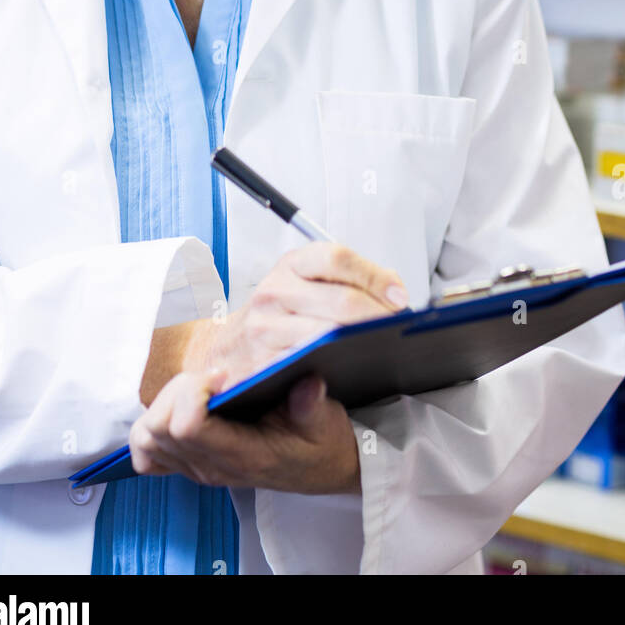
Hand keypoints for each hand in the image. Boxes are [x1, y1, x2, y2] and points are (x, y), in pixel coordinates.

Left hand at [128, 371, 360, 493]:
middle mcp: (212, 467)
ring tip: (198, 389)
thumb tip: (307, 383)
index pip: (186, 427)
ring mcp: (197, 469)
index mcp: (242, 456)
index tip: (221, 374)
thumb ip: (312, 404)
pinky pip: (148, 453)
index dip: (194, 391)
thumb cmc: (323, 443)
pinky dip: (153, 427)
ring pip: (146, 439)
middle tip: (211, 377)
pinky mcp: (191, 464)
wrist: (325, 470)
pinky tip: (181, 408)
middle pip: (158, 428)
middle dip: (179, 390)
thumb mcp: (326, 421)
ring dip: (164, 404)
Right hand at [182, 241, 409, 390]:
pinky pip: (309, 364)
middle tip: (399, 328)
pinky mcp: (263, 364)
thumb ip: (347, 279)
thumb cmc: (277, 312)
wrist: (226, 347)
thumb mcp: (304, 280)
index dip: (374, 276)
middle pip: (340, 301)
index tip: (399, 296)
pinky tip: (353, 365)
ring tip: (384, 345)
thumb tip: (395, 294)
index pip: (336, 258)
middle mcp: (275, 292)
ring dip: (363, 342)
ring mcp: (266, 329)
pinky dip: (336, 365)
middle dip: (378, 316)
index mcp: (291, 264)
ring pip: (329, 335)